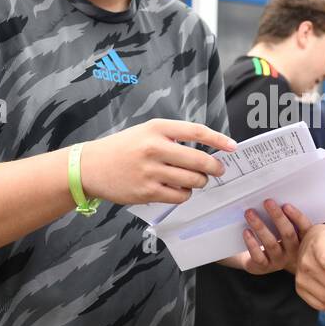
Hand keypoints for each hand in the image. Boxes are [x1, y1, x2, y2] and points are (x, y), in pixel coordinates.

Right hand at [77, 119, 235, 206]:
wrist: (91, 166)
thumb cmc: (123, 148)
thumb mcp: (146, 132)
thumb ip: (173, 137)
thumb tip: (207, 150)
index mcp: (157, 128)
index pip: (197, 132)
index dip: (219, 140)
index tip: (233, 147)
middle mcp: (154, 148)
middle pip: (199, 160)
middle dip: (214, 168)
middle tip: (218, 171)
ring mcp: (150, 171)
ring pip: (192, 181)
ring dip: (199, 183)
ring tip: (195, 181)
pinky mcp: (147, 192)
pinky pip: (179, 196)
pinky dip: (185, 194)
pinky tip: (179, 190)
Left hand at [229, 201, 313, 275]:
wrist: (256, 260)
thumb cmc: (273, 239)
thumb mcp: (281, 230)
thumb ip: (284, 219)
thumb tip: (275, 200)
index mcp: (301, 242)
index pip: (306, 229)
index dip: (297, 217)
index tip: (286, 205)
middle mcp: (293, 253)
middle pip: (288, 234)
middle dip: (278, 217)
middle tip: (267, 202)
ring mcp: (279, 261)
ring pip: (271, 244)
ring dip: (260, 226)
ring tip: (250, 213)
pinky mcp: (264, 267)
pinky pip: (258, 256)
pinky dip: (252, 243)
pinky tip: (246, 231)